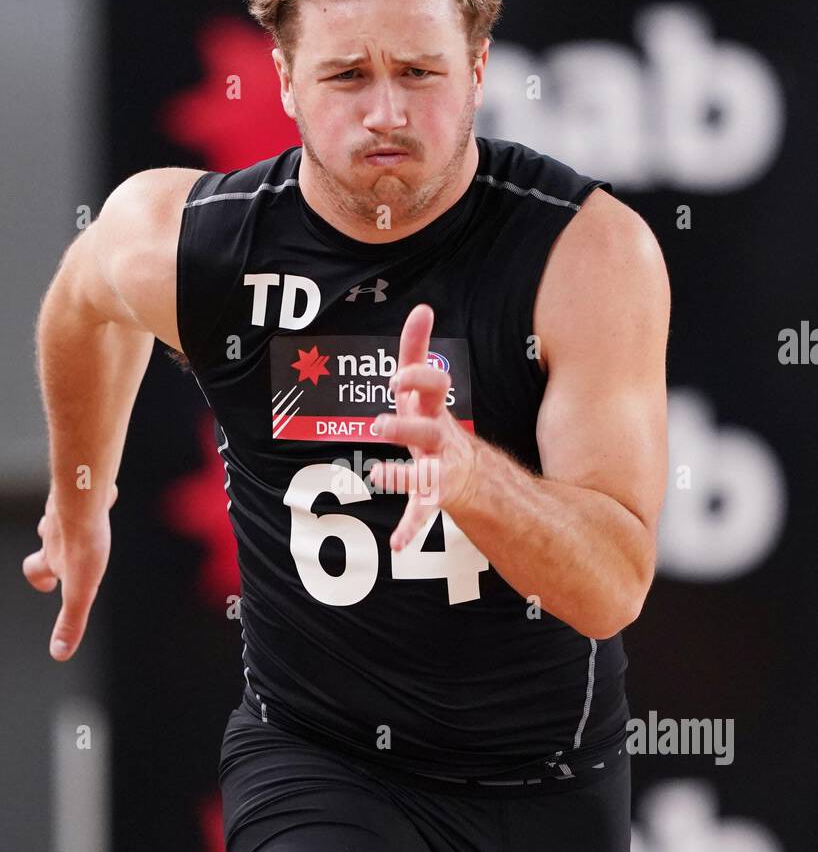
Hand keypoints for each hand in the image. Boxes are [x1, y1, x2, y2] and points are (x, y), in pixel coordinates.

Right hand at [22, 483, 118, 659]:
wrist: (85, 498)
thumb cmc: (84, 544)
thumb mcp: (81, 592)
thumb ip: (71, 621)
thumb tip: (59, 654)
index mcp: (52, 555)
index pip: (36, 569)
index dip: (39, 578)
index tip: (48, 585)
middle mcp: (54, 531)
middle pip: (46, 537)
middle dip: (54, 545)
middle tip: (68, 550)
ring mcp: (66, 507)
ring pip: (63, 513)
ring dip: (72, 519)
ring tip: (89, 521)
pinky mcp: (83, 487)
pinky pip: (87, 491)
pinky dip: (94, 496)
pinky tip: (107, 494)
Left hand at [370, 303, 477, 550]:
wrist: (474, 474)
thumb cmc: (436, 425)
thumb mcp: (425, 392)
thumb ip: (417, 350)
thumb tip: (422, 306)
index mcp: (432, 410)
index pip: (430, 386)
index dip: (417, 376)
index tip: (398, 374)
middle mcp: (439, 438)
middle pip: (424, 430)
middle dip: (404, 427)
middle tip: (379, 425)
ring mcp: (439, 469)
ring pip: (423, 473)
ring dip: (401, 476)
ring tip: (378, 476)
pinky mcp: (435, 496)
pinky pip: (421, 513)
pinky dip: (409, 529)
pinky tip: (397, 545)